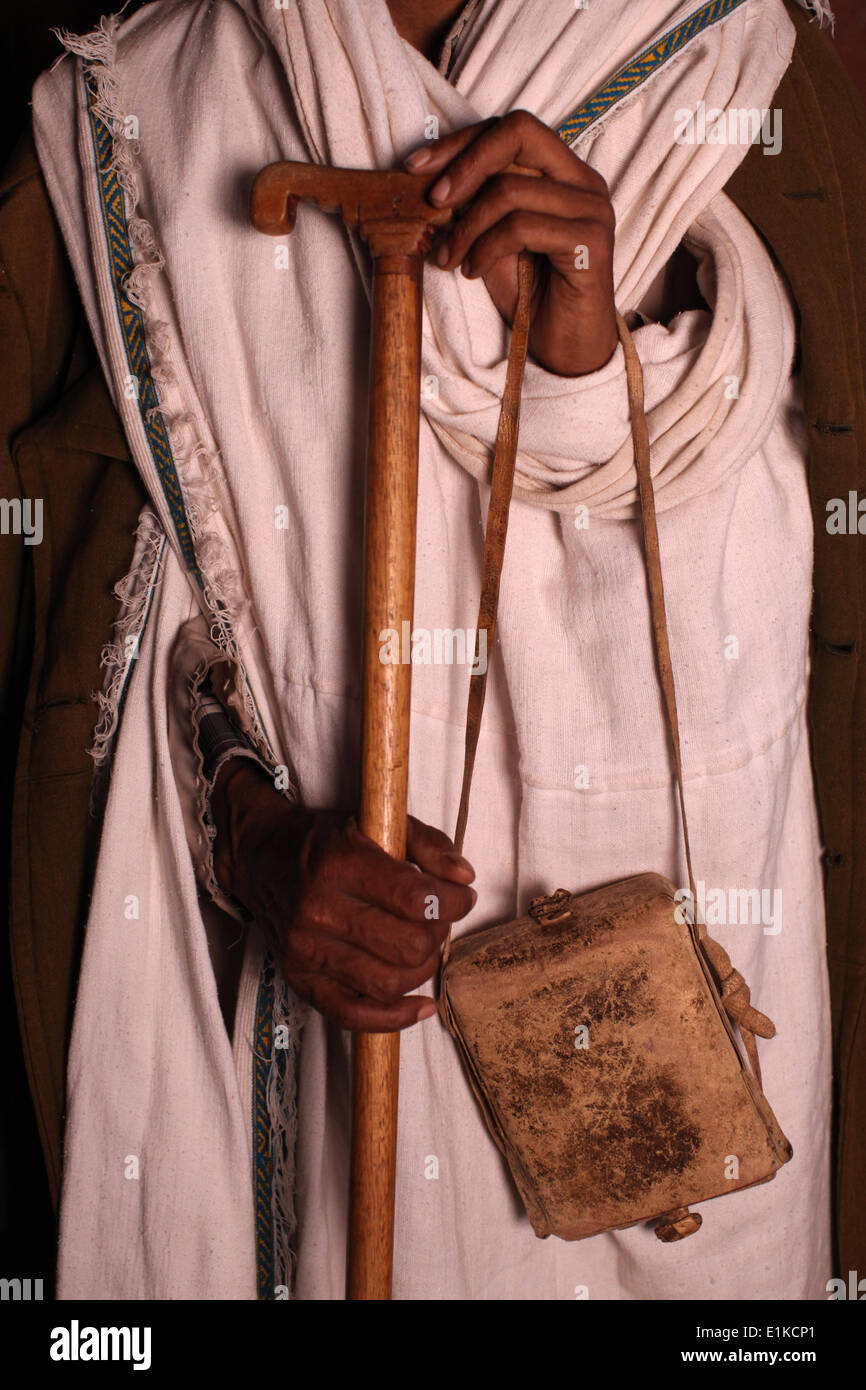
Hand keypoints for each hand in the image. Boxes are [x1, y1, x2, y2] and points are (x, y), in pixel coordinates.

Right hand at [210, 759, 475, 1029]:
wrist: (262, 858)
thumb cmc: (327, 841)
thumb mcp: (377, 822)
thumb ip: (428, 844)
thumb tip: (465, 879)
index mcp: (341, 864)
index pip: (417, 900)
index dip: (453, 902)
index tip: (462, 897)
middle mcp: (319, 910)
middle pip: (408, 946)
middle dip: (439, 935)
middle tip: (439, 920)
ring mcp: (306, 949)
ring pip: (388, 983)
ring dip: (422, 969)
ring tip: (423, 947)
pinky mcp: (299, 978)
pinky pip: (352, 1014)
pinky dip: (394, 1018)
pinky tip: (420, 1005)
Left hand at [405, 109, 617, 377]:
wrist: (565, 350)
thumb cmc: (531, 297)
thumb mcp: (493, 242)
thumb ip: (476, 206)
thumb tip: (430, 180)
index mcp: (564, 173)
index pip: (511, 129)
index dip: (461, 142)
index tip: (416, 167)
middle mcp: (584, 182)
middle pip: (518, 133)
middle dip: (464, 164)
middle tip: (432, 202)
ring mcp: (591, 209)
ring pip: (511, 189)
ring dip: (466, 227)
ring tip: (449, 258)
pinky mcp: (591, 241)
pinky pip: (522, 228)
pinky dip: (486, 249)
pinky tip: (474, 272)